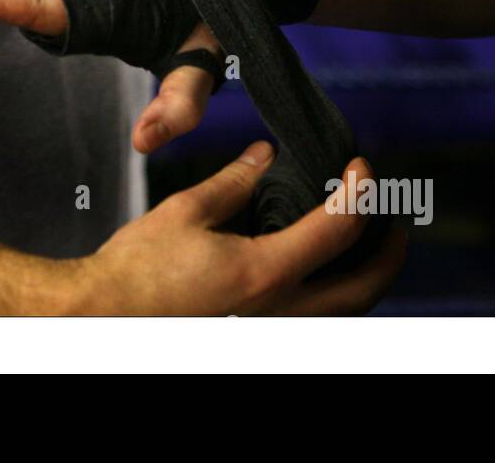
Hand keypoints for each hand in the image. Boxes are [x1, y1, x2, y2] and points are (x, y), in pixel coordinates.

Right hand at [75, 144, 405, 314]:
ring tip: (364, 244)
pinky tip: (321, 273)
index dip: (360, 192)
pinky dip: (335, 296)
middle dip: (389, 249)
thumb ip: (233, 182)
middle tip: (391, 218)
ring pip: (346, 312)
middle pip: (365, 287)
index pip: (339, 228)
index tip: (362, 168)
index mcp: (264, 274)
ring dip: (366, 277)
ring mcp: (271, 332)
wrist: (103, 317)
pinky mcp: (257, 338)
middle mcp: (280, 313)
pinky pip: (316, 320)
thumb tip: (263, 156)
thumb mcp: (186, 212)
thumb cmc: (136, 271)